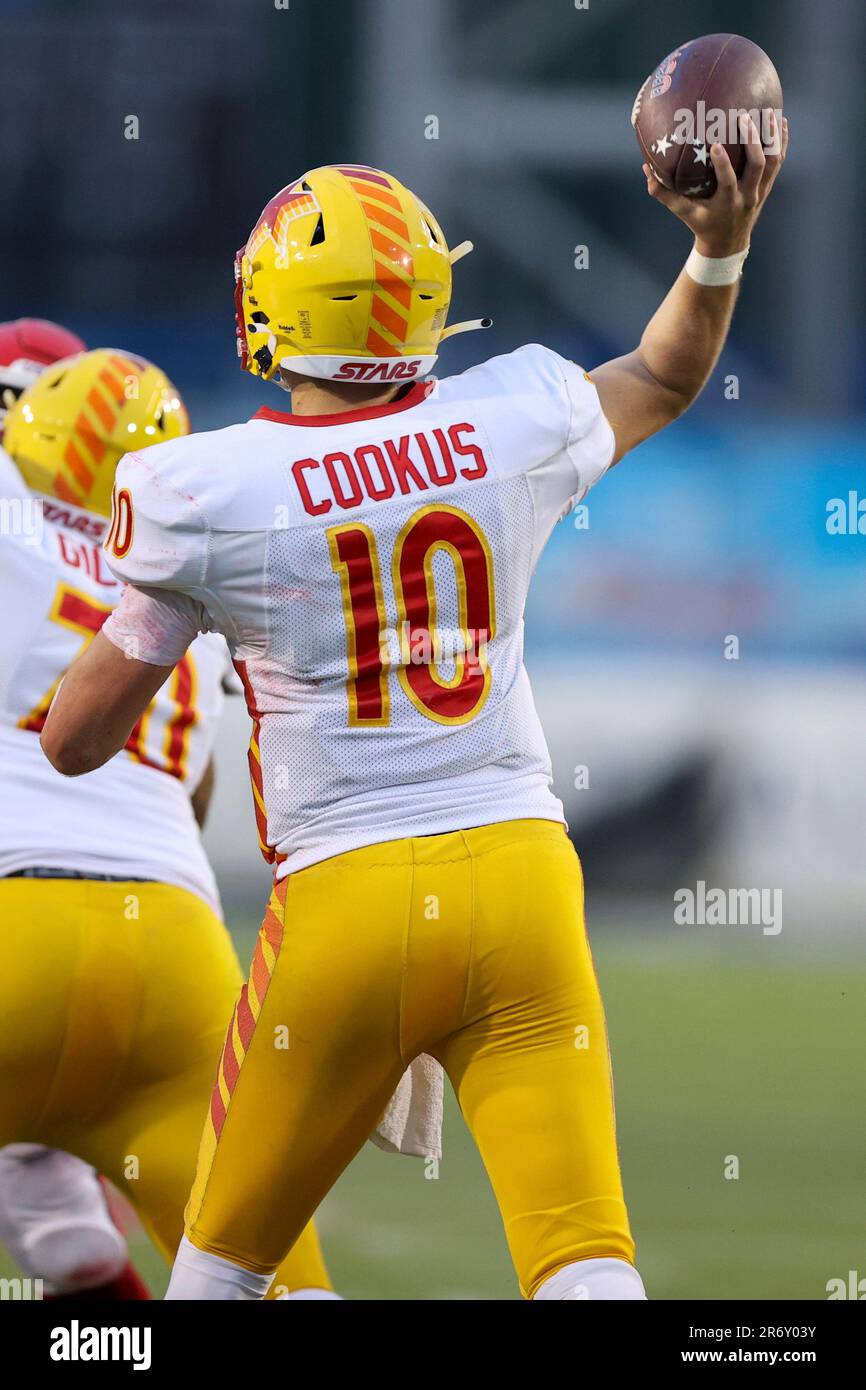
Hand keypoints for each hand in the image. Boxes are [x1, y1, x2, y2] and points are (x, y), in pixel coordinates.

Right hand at [642, 112, 787, 256]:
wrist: (728, 244)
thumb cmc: (702, 224)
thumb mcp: (684, 213)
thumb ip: (664, 194)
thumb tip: (646, 170)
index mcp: (727, 203)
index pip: (728, 182)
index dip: (723, 164)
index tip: (716, 144)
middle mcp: (747, 196)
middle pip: (757, 167)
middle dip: (753, 142)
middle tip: (746, 117)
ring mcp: (760, 190)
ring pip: (772, 161)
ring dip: (772, 137)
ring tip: (770, 112)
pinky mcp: (767, 185)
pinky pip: (778, 161)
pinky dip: (782, 141)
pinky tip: (781, 121)